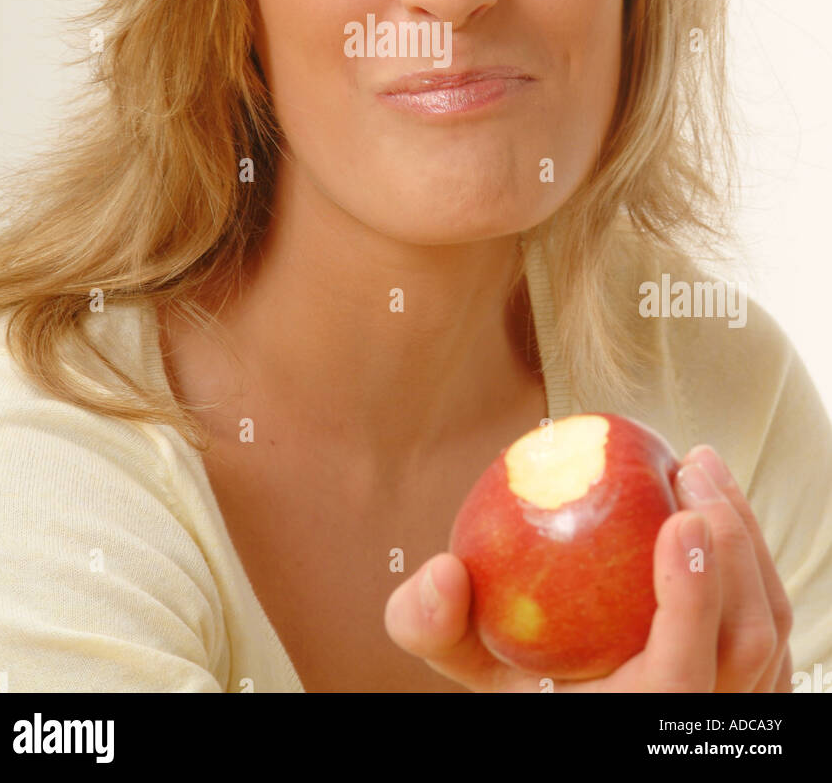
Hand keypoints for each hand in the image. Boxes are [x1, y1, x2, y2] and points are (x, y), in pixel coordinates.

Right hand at [384, 445, 793, 691]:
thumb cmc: (517, 682)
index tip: (680, 519)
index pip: (679, 683)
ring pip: (766, 638)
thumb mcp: (466, 664)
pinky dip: (752, 568)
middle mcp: (685, 734)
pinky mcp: (745, 695)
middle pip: (745, 647)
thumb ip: (433, 624)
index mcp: (624, 726)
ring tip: (703, 471)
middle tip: (690, 467)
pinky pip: (769, 634)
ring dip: (745, 545)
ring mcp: (725, 720)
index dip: (693, 603)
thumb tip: (443, 572)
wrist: (572, 702)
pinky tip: (718, 513)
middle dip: (732, 546)